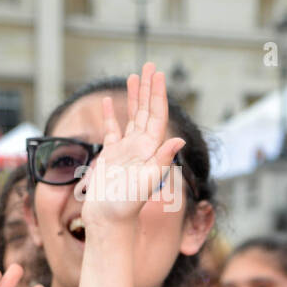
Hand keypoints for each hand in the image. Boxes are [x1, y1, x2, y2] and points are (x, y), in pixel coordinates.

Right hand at [78, 62, 184, 226]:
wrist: (109, 222)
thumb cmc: (126, 205)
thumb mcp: (147, 182)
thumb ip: (163, 161)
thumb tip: (179, 140)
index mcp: (150, 149)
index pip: (156, 115)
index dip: (158, 94)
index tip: (158, 73)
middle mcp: (141, 147)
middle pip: (146, 110)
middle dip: (148, 88)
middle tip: (149, 64)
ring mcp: (126, 151)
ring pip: (131, 117)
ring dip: (133, 97)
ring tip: (134, 76)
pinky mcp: (111, 157)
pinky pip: (111, 131)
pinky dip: (110, 115)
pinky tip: (107, 102)